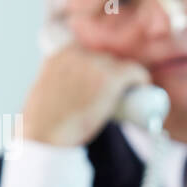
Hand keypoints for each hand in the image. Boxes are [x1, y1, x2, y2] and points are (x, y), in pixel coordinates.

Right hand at [20, 41, 151, 145]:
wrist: (45, 134)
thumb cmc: (42, 121)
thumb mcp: (44, 90)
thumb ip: (54, 84)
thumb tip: (61, 94)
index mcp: (61, 53)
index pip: (88, 52)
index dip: (98, 67)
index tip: (101, 83)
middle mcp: (79, 52)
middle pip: (106, 59)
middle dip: (111, 76)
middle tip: (112, 97)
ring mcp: (96, 64)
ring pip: (120, 66)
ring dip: (124, 81)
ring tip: (125, 100)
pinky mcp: (111, 77)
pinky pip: (135, 72)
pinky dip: (142, 79)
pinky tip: (144, 88)